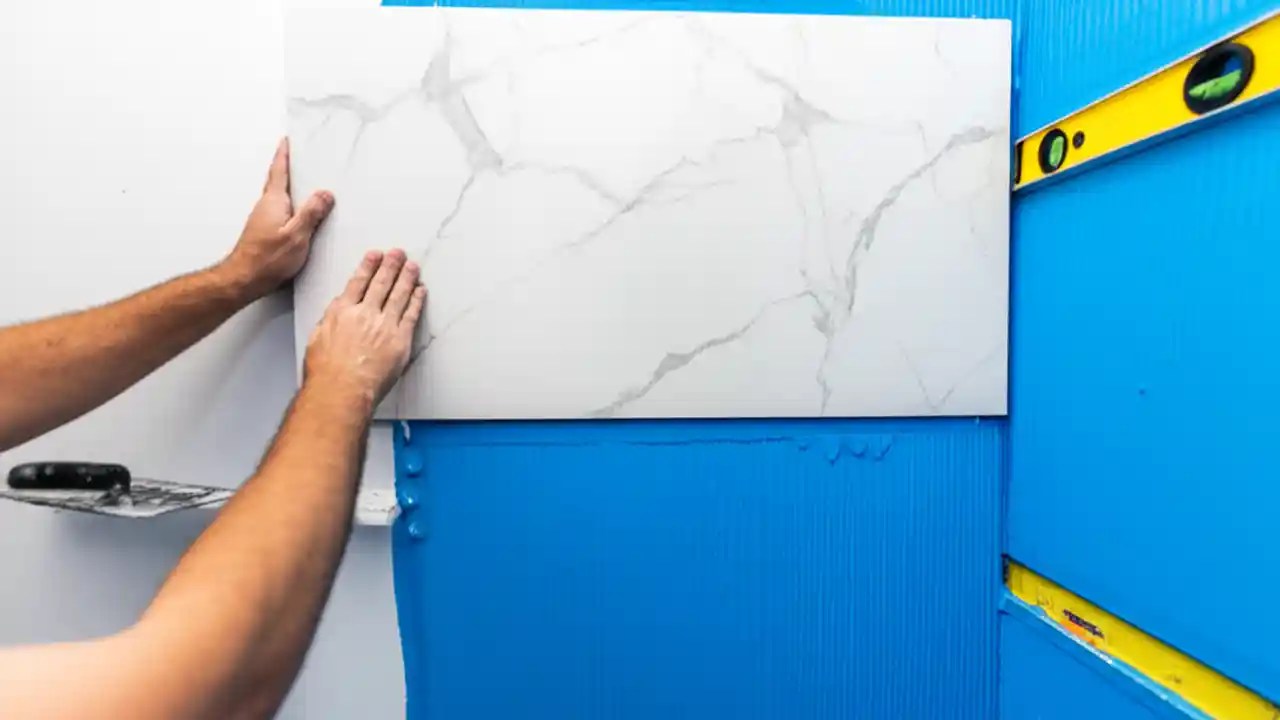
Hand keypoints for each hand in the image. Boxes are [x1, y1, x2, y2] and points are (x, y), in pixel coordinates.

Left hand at [221, 138, 334, 298]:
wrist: (244, 278)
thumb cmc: (268, 259)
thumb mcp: (297, 235)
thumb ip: (311, 213)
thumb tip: (324, 194)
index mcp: (274, 202)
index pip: (279, 172)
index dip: (284, 155)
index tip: (287, 141)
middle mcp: (266, 206)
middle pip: (277, 181)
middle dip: (286, 168)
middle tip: (296, 157)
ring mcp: (263, 219)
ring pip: (279, 197)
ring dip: (289, 188)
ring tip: (303, 184)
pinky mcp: (265, 231)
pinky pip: (280, 211)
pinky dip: (290, 206)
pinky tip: (298, 214)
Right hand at [304, 249, 425, 407]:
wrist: (342, 389)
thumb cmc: (326, 371)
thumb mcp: (317, 338)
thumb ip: (330, 319)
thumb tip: (338, 307)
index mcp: (342, 312)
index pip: (358, 282)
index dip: (368, 266)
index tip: (375, 255)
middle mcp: (364, 314)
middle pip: (381, 284)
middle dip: (391, 265)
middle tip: (398, 253)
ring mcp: (384, 326)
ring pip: (399, 295)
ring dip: (407, 278)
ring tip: (412, 266)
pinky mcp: (400, 340)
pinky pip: (411, 314)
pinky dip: (417, 300)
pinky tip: (420, 291)